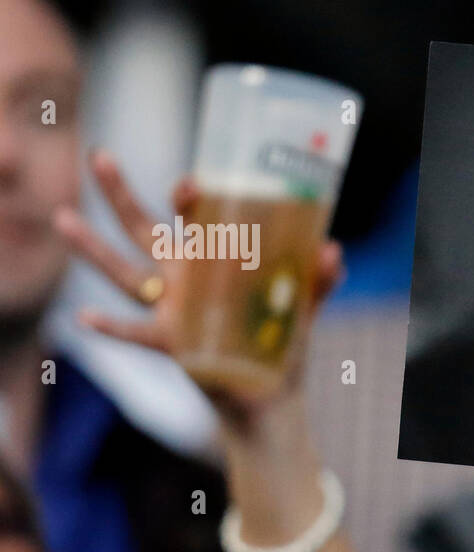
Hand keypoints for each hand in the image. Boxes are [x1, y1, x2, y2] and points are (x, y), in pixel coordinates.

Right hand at [51, 150, 342, 424]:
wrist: (271, 394)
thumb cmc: (282, 339)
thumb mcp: (304, 305)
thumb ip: (320, 279)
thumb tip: (333, 252)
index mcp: (213, 258)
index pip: (196, 215)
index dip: (190, 195)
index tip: (192, 181)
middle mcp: (184, 278)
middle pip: (145, 228)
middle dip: (121, 194)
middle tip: (99, 157)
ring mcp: (171, 309)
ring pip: (124, 273)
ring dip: (93, 248)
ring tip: (62, 217)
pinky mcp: (171, 344)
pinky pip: (136, 334)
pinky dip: (112, 327)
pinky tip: (84, 318)